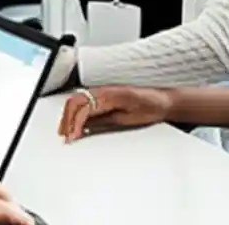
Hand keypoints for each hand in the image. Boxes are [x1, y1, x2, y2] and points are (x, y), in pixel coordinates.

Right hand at [58, 86, 172, 142]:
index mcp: (108, 95)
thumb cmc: (151, 107)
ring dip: (69, 116)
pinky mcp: (105, 96)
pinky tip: (76, 124)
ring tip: (66, 132)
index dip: (75, 124)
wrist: (163, 101)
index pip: (83, 108)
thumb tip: (85, 128)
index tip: (73, 138)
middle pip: (74, 102)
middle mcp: (103, 90)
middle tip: (65, 137)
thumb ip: (105, 121)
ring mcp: (103, 92)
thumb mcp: (128, 118)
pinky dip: (76, 113)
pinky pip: (84, 102)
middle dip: (67, 120)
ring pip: (77, 101)